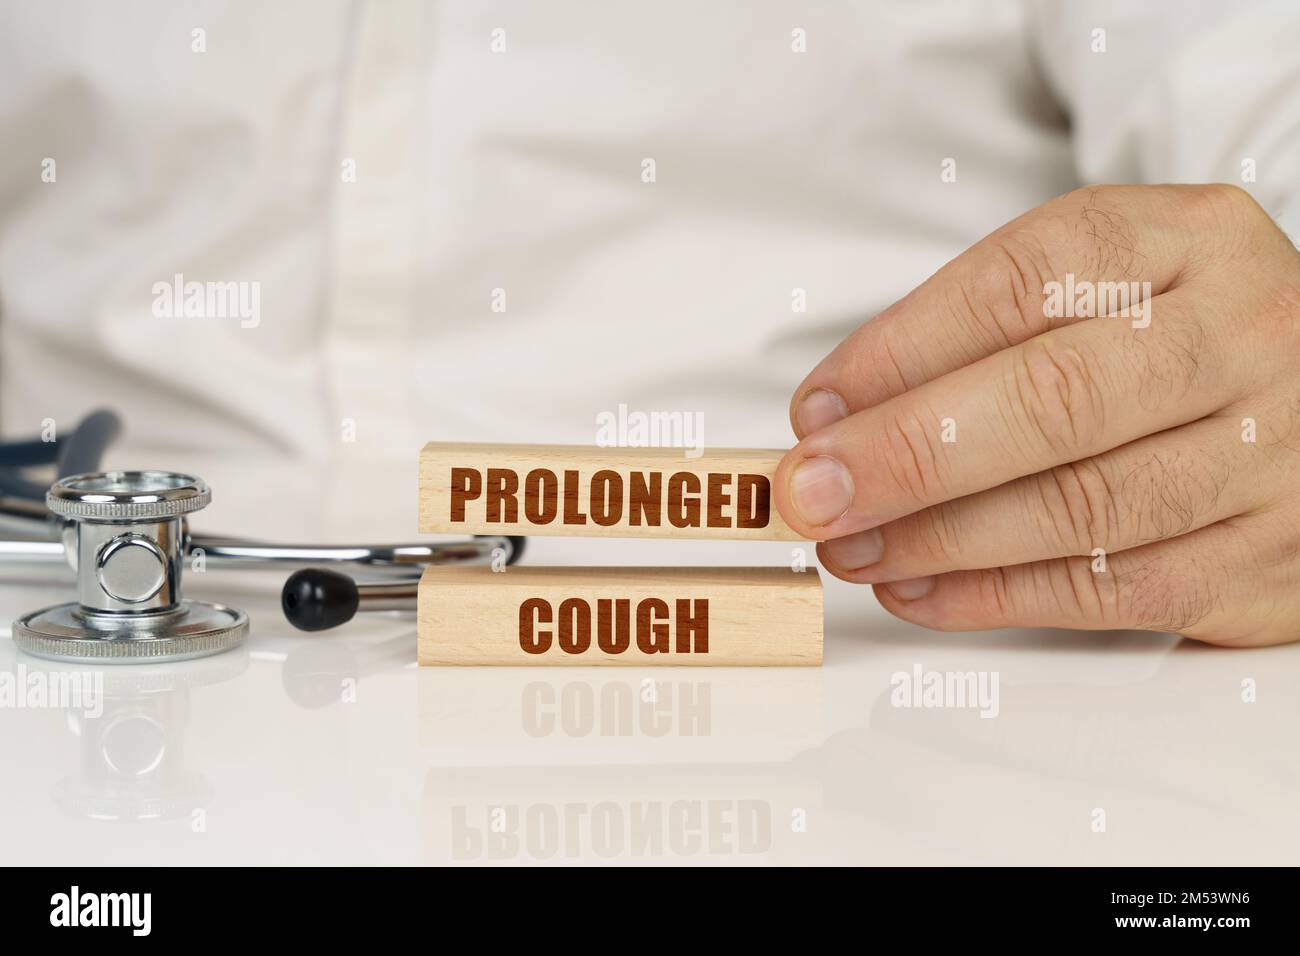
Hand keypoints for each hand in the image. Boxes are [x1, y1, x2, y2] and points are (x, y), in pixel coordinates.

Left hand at [772, 185, 1299, 646]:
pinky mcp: (1268, 556)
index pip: (1024, 282)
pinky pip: (1113, 589)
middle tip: (813, 492)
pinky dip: (995, 597)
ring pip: (1083, 505)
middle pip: (1056, 398)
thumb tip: (836, 417)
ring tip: (851, 548)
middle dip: (907, 453)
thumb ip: (977, 334)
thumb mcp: (1100, 286)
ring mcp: (1274, 451)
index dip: (900, 351)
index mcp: (1189, 240)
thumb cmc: (1173, 336)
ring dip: (939, 537)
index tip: (817, 408)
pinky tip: (918, 589)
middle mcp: (1245, 335)